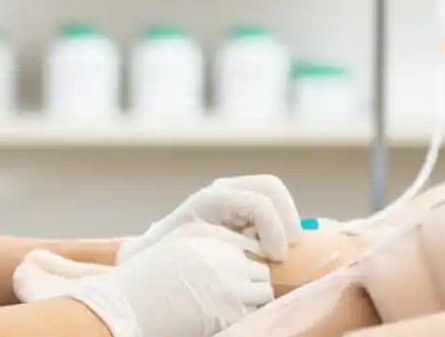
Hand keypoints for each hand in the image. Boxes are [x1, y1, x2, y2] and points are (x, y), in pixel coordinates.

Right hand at [16, 224, 272, 336]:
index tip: (234, 277)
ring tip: (221, 306)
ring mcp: (228, 283)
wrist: (124, 307)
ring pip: (262, 292)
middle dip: (250, 283)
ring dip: (249, 301)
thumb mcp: (176, 247)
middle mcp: (220, 255)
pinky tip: (217, 317)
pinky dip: (242, 317)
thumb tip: (249, 250)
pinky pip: (252, 314)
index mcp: (207, 237)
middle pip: (261, 270)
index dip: (244, 264)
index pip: (249, 246)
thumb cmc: (144, 280)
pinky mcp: (228, 309)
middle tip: (227, 295)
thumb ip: (211, 242)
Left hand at [120, 174, 302, 262]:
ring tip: (276, 249)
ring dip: (284, 221)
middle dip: (287, 218)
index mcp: (211, 200)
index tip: (276, 257)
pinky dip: (276, 223)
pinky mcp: (239, 201)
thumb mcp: (200, 256)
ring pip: (274, 192)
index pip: (259, 203)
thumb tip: (270, 257)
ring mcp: (232, 191)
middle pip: (271, 187)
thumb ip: (234, 253)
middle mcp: (222, 189)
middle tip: (285, 250)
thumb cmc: (175, 256)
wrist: (157, 248)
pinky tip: (266, 245)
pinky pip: (269, 203)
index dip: (275, 231)